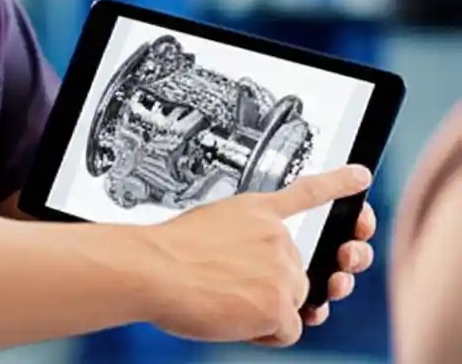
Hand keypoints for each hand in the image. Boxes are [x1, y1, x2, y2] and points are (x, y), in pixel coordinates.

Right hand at [141, 165, 371, 346]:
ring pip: (292, 303)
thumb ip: (240, 241)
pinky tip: (235, 318)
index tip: (361, 177)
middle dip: (271, 287)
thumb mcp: (206, 224)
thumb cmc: (164, 253)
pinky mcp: (279, 303)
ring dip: (263, 310)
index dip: (340, 184)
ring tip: (226, 298)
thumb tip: (249, 274)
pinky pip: (287, 329)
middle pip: (297, 272)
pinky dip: (262, 333)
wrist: (150, 269)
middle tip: (234, 286)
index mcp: (258, 211)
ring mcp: (283, 270)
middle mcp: (278, 237)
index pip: (309, 193)